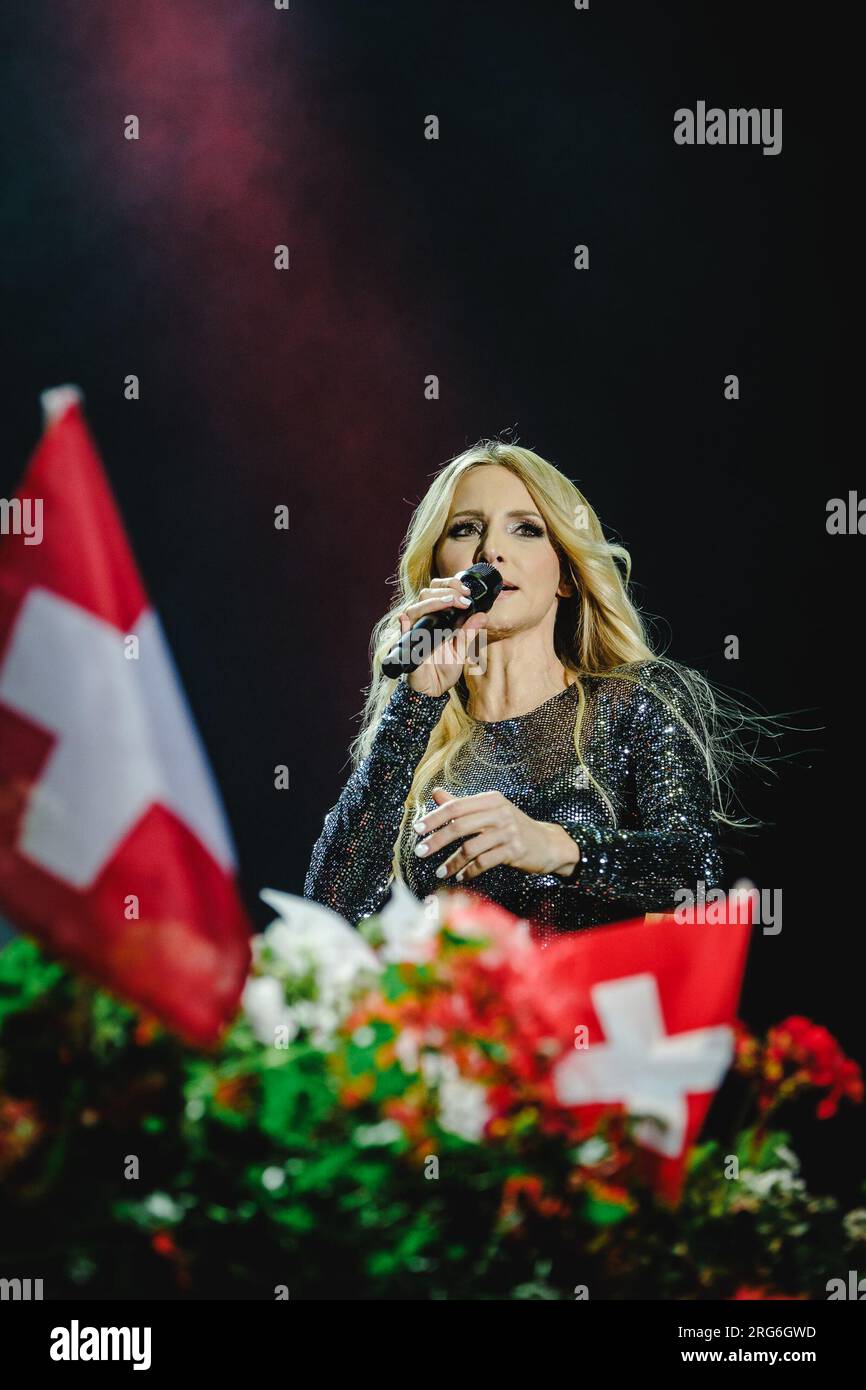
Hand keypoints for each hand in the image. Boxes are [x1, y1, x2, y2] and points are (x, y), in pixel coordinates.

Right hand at [396, 576, 488, 697]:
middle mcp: (425, 621)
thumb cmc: (446, 668)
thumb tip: (482, 615)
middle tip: (462, 597)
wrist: (434, 689)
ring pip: (415, 609)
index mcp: (438, 618)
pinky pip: (403, 632)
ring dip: (433, 602)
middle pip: (426, 594)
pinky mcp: (407, 646)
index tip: (467, 591)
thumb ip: (469, 632)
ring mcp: (414, 632)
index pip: (438, 591)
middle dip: (445, 591)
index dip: (451, 585)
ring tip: (450, 602)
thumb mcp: (462, 649)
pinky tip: (406, 620)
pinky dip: (404, 625)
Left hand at [412, 788, 580, 881]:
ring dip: (452, 862)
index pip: (456, 806)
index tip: (417, 829)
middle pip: (460, 826)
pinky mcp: (515, 851)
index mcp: (490, 799)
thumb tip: (435, 793)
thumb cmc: (513, 828)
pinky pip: (484, 862)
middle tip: (420, 852)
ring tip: (439, 872)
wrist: (548, 844)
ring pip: (471, 848)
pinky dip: (469, 871)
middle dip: (437, 840)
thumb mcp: (490, 812)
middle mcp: (499, 812)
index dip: (434, 817)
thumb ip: (462, 805)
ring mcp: (508, 832)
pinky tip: (460, 876)